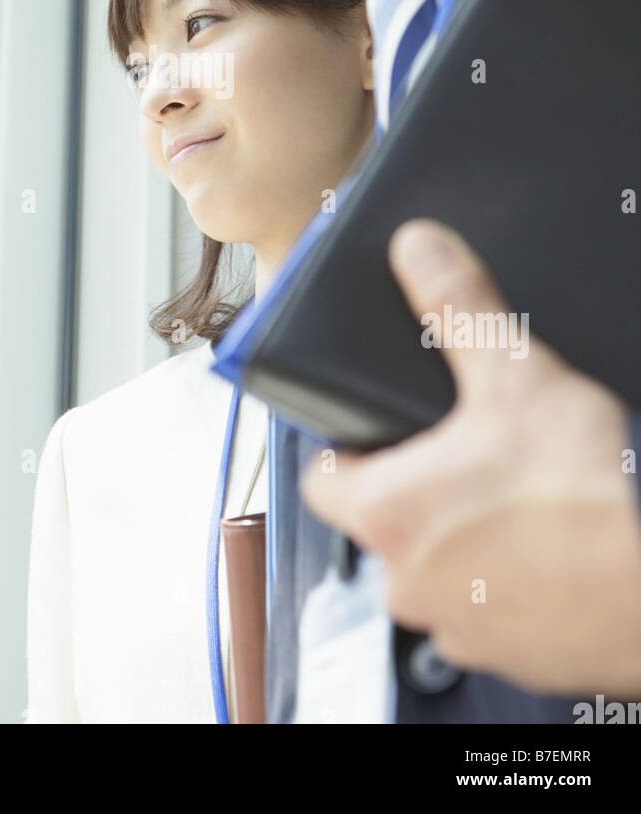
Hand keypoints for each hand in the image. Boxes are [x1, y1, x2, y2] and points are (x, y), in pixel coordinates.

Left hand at [299, 219, 640, 695]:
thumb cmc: (590, 493)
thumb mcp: (515, 372)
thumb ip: (457, 305)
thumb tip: (420, 251)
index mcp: (386, 513)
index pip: (321, 479)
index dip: (347, 446)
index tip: (376, 430)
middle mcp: (408, 584)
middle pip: (384, 525)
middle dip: (417, 491)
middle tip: (466, 456)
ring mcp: (462, 630)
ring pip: (438, 574)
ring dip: (465, 543)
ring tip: (517, 501)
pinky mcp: (517, 661)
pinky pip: (493, 615)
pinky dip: (511, 586)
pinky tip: (553, 548)